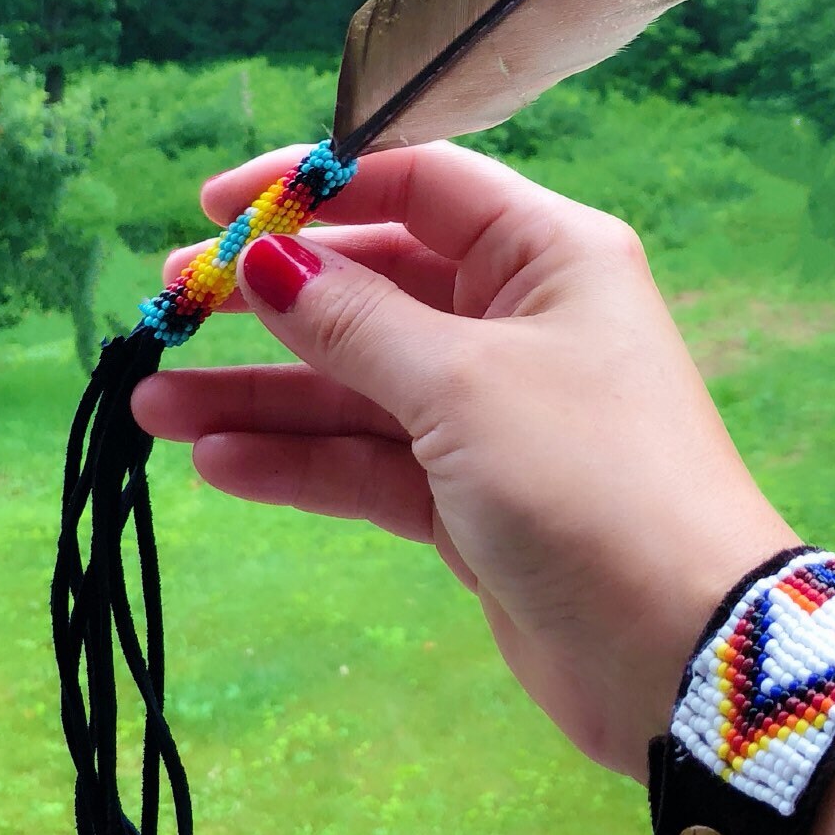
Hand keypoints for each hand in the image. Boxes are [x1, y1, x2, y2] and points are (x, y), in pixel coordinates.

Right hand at [132, 141, 794, 779]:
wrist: (682, 653)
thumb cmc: (588, 483)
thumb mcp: (461, 385)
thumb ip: (354, 321)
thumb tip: (265, 259)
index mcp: (546, 254)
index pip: (419, 182)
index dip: (315, 184)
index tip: (214, 204)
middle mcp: (521, 318)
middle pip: (376, 282)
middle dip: (272, 298)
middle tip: (168, 307)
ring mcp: (495, 412)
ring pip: (358, 382)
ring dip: (261, 392)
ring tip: (151, 403)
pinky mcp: (473, 499)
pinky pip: (368, 459)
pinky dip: (297, 460)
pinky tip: (213, 462)